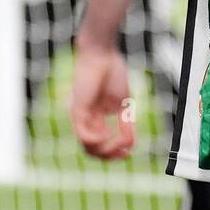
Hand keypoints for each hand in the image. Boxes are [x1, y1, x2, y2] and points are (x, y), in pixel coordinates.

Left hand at [69, 42, 135, 160]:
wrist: (102, 54)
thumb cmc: (113, 73)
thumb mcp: (123, 104)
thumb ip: (126, 125)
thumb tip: (132, 145)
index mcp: (96, 119)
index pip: (101, 145)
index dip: (114, 153)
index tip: (129, 153)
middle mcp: (86, 121)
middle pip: (93, 151)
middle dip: (110, 156)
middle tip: (125, 154)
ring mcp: (80, 117)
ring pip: (88, 147)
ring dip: (106, 150)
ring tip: (120, 143)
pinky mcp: (77, 111)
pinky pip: (84, 135)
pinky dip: (97, 140)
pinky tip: (108, 136)